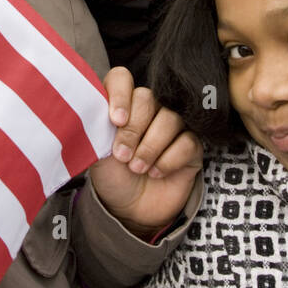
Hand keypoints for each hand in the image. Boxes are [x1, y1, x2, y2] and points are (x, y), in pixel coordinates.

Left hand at [87, 67, 203, 240]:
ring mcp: (172, 125)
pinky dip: (169, 160)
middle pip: (148, 98)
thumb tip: (96, 108)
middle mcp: (148, 109)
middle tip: (123, 156)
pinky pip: (187, 142)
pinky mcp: (191, 145)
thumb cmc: (113, 177)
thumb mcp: (96, 152)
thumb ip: (97, 127)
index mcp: (122, 104)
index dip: (120, 94)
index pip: (121, 78)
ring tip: (137, 168)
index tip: (116, 120)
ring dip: (150, 147)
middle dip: (134, 129)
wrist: (131, 209)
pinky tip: (157, 172)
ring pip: (170, 119)